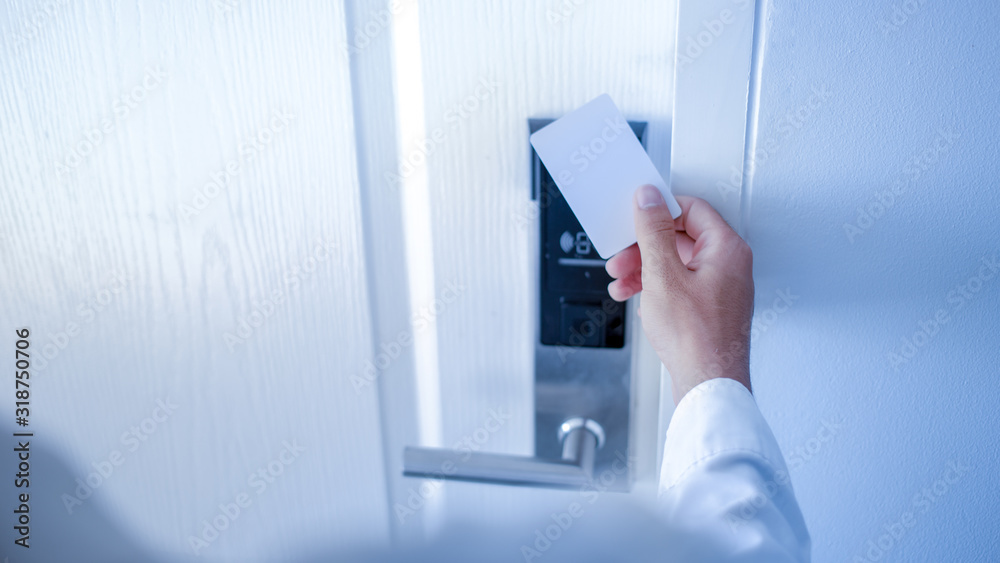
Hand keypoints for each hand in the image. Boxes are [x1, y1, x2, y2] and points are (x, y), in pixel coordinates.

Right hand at [606, 185, 753, 403]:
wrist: (708, 384)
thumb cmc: (696, 339)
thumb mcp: (663, 275)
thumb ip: (654, 231)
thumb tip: (649, 198)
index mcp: (726, 249)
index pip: (691, 209)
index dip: (658, 211)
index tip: (635, 217)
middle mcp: (729, 265)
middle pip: (680, 237)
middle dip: (643, 246)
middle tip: (621, 257)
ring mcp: (721, 287)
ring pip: (676, 263)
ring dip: (644, 268)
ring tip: (622, 281)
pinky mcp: (711, 307)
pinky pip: (680, 284)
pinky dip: (656, 287)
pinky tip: (637, 297)